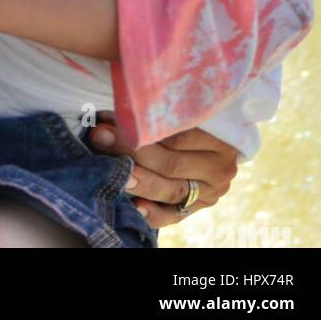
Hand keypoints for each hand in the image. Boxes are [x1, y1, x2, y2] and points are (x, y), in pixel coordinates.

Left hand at [86, 113, 239, 227]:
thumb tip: (115, 104)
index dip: (142, 127)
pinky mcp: (198, 208)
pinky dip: (154, 213)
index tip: (109, 117)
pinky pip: (175, 215)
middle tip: (100, 137)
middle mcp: (220, 167)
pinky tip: (135, 206)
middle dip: (130, 151)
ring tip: (111, 171)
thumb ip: (159, 108)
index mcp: (221, 137)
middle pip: (172, 163)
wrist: (211, 143)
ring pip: (172, 190)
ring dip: (138, 181)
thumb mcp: (184, 107)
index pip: (178, 135)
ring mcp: (211, 192)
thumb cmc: (187, 113)